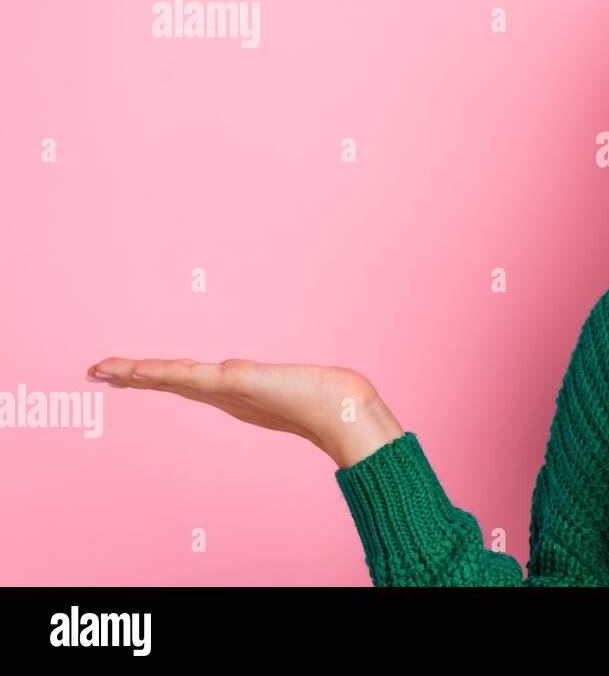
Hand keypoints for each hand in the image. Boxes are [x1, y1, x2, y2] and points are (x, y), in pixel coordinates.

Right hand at [85, 357, 405, 468]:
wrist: (342, 409)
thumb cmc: (322, 399)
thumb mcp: (287, 385)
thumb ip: (272, 382)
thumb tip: (263, 376)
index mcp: (232, 392)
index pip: (183, 380)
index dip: (153, 376)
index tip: (123, 372)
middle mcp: (225, 392)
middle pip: (170, 379)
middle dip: (132, 375)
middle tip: (95, 369)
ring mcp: (229, 390)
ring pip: (176, 378)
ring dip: (140, 373)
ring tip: (108, 369)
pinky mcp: (239, 384)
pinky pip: (195, 376)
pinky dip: (167, 373)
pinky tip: (145, 370)